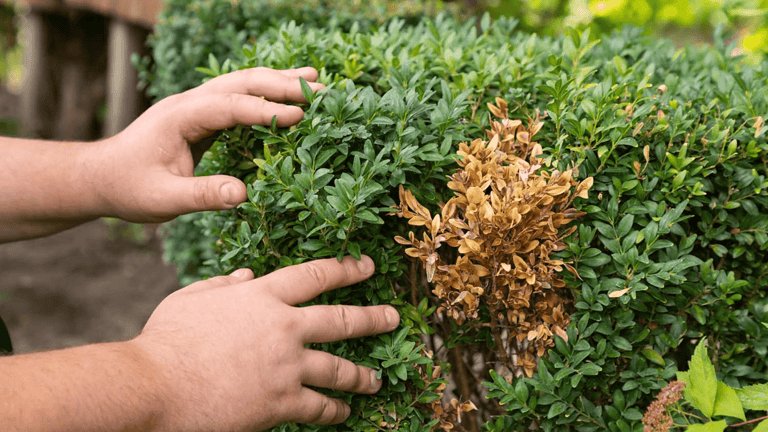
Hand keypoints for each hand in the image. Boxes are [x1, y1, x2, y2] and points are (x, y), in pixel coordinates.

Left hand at [91, 67, 323, 221]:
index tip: (299, 116)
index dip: (265, 110)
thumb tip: (244, 193)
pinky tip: (284, 98)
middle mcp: (188, 103)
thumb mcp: (163, 199)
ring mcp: (193, 106)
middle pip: (240, 83)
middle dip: (280, 84)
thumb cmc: (128, 188)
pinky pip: (236, 99)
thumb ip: (203, 195)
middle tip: (319, 89)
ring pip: (239, 84)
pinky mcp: (199, 116)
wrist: (99, 177)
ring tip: (312, 78)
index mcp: (179, 117)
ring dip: (275, 80)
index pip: (229, 106)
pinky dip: (263, 95)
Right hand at [132, 256, 398, 431]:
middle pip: (341, 319)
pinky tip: (344, 413)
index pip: (315, 276)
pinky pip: (319, 407)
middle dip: (373, 318)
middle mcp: (283, 327)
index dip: (346, 269)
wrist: (155, 387)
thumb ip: (223, 284)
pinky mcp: (281, 402)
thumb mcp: (192, 299)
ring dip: (362, 375)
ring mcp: (286, 366)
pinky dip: (335, 411)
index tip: (367, 265)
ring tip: (377, 379)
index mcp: (263, 297)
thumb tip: (245, 275)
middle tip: (395, 318)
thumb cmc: (166, 340)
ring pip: (339, 368)